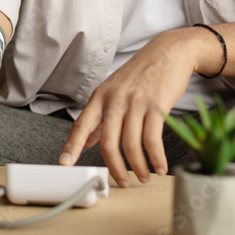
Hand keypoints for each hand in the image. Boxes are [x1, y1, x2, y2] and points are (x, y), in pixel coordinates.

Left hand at [58, 29, 196, 187]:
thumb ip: (101, 116)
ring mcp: (136, 102)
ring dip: (138, 167)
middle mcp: (115, 99)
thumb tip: (87, 141)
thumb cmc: (141, 72)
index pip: (82, 124)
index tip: (64, 163)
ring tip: (144, 176)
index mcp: (101, 96)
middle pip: (109, 142)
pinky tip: (160, 167)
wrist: (169, 52)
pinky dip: (157, 158)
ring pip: (132, 144)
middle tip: (121, 182)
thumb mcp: (115, 89)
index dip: (72, 146)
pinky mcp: (157, 105)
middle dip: (115, 168)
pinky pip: (153, 139)